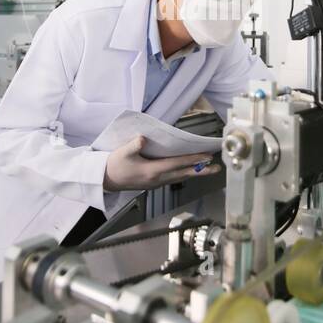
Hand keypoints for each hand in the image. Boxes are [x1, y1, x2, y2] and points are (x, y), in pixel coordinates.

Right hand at [102, 135, 219, 191]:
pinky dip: (184, 174)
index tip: (207, 157)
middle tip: (217, 168)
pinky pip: (174, 178)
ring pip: (180, 177)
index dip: (194, 160)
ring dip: (195, 173)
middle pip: (184, 174)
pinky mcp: (154, 183)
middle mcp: (157, 179)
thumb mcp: (122, 152)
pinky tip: (189, 170)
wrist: (106, 179)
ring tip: (209, 169)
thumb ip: (134, 145)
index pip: (178, 164)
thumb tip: (143, 138)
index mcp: (152, 170)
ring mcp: (156, 183)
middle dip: (201, 170)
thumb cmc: (114, 165)